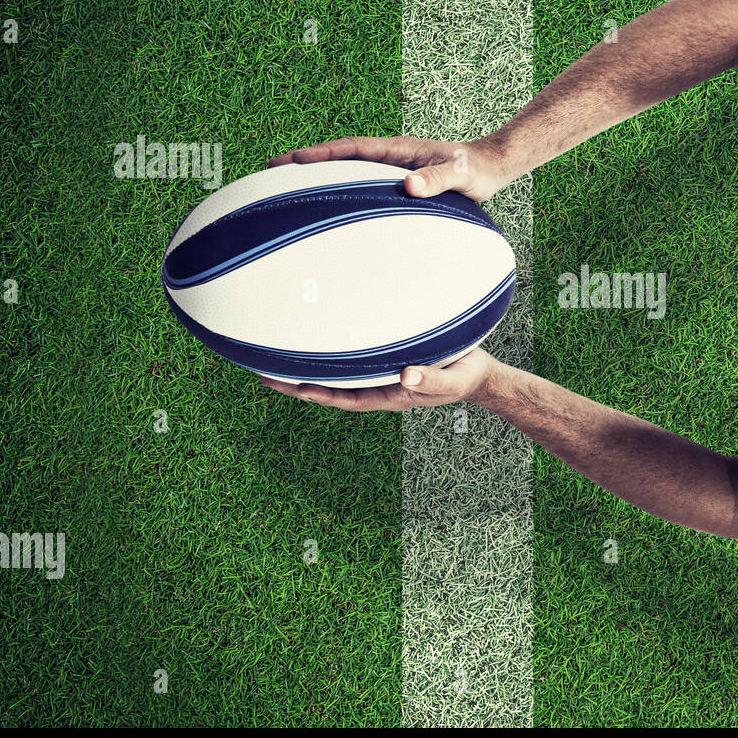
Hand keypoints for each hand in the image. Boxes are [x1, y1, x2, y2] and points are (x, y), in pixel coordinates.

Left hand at [260, 347, 499, 411]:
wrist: (476, 372)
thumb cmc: (463, 376)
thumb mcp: (451, 380)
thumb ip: (431, 380)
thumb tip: (405, 377)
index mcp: (387, 395)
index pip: (343, 397)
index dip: (316, 394)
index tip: (292, 388)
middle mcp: (375, 385)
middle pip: (329, 386)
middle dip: (296, 382)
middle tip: (261, 373)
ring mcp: (377, 373)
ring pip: (334, 372)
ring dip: (306, 366)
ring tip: (273, 356)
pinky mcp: (383, 357)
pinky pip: (348, 357)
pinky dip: (327, 352)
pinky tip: (311, 340)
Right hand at [267, 135, 510, 201]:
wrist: (491, 168)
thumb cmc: (476, 171)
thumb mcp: (459, 175)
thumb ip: (437, 179)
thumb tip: (409, 185)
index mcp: (396, 150)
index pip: (349, 149)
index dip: (319, 155)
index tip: (289, 160)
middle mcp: (389, 157)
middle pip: (338, 158)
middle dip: (304, 164)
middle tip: (269, 171)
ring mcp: (391, 169)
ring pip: (346, 172)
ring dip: (318, 178)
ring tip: (286, 190)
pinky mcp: (396, 183)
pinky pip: (361, 186)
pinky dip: (340, 192)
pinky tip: (329, 209)